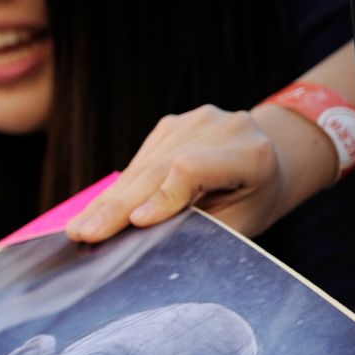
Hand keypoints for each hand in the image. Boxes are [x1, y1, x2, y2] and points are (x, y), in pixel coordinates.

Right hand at [66, 103, 337, 243]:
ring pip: (142, 166)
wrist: (274, 161)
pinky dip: (120, 188)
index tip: (135, 223)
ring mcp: (195, 119)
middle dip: (117, 207)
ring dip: (109, 201)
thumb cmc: (256, 201)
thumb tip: (143, 235)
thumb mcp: (241, 221)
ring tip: (80, 228)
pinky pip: (140, 160)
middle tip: (83, 234)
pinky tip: (97, 210)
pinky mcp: (173, 123)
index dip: (162, 195)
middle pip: (159, 169)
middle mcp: (222, 127)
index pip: (192, 169)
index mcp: (251, 153)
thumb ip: (200, 224)